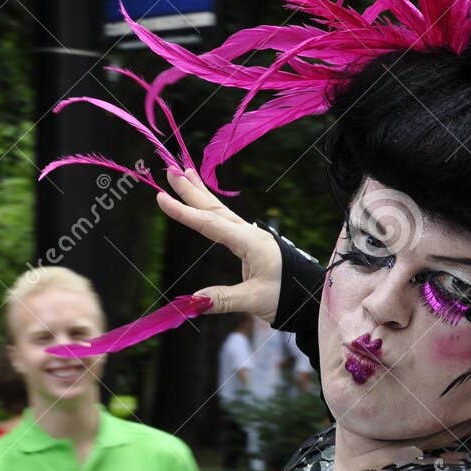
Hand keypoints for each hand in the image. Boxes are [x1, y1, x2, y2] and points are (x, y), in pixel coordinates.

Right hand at [156, 168, 282, 321]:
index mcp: (250, 242)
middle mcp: (249, 234)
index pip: (210, 224)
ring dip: (200, 192)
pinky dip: (210, 207)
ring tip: (184, 173)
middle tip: (170, 170)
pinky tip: (204, 200)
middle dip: (191, 190)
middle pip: (214, 208)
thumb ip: (224, 299)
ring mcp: (249, 236)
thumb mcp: (255, 300)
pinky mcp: (249, 243)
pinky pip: (225, 219)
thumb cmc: (286, 296)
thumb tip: (193, 300)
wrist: (308, 295)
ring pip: (220, 210)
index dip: (184, 212)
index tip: (161, 198)